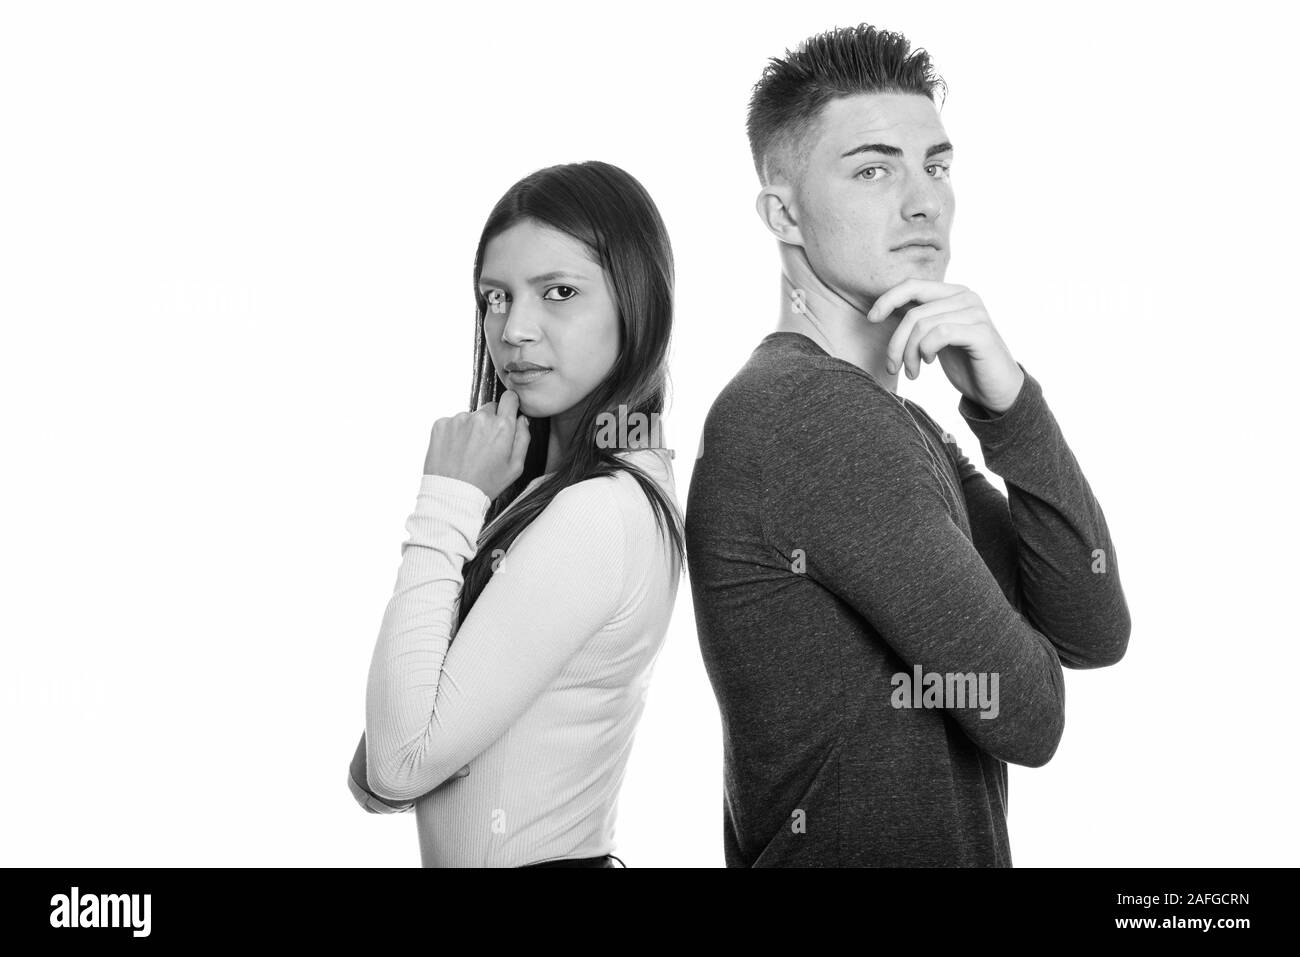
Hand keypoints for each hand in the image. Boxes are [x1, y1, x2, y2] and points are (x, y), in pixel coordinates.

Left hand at [423, 390, 530, 499]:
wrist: (452, 494)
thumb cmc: (486, 484)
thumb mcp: (515, 467)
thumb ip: (523, 438)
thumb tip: (522, 419)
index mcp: (502, 426)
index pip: (510, 398)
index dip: (510, 405)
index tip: (507, 413)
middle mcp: (480, 418)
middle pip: (489, 409)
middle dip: (490, 422)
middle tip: (485, 446)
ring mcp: (459, 419)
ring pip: (470, 417)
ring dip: (470, 429)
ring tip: (467, 453)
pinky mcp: (441, 424)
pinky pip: (452, 423)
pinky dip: (454, 434)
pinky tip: (455, 452)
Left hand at [866, 279, 1024, 413]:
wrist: (996, 389)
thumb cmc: (964, 362)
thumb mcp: (936, 336)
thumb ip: (919, 319)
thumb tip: (884, 308)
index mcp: (953, 293)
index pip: (912, 285)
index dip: (887, 299)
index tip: (871, 319)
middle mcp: (966, 297)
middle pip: (914, 313)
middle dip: (896, 343)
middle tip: (892, 367)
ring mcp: (975, 313)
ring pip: (923, 326)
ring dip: (909, 354)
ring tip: (913, 372)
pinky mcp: (981, 332)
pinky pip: (939, 334)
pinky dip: (926, 351)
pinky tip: (929, 363)